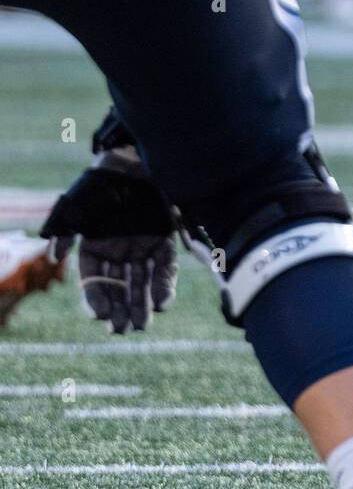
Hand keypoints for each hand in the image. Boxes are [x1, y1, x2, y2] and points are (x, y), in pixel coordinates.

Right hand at [41, 149, 178, 333]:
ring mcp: (143, 246)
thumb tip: (52, 257)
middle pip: (118, 287)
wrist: (136, 159)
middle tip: (122, 330)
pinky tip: (162, 303)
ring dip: (141, 304)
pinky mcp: (165, 240)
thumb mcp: (76, 205)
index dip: (95, 298)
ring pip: (141, 282)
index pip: (93, 280)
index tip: (100, 316)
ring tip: (141, 325)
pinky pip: (164, 268)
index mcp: (94, 246)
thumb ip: (63, 231)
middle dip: (120, 309)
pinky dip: (163, 285)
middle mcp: (118, 250)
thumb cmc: (102, 182)